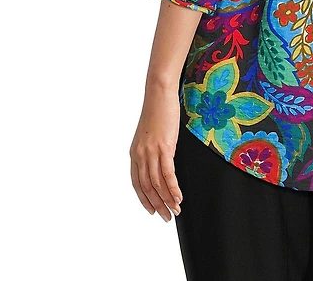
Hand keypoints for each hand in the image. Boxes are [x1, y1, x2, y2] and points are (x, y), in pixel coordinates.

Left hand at [129, 84, 182, 220]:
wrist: (159, 94)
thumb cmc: (157, 110)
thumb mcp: (150, 133)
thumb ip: (151, 148)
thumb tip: (160, 159)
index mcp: (135, 153)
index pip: (136, 183)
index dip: (144, 199)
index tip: (152, 210)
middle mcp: (140, 155)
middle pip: (147, 187)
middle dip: (157, 204)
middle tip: (166, 217)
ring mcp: (151, 151)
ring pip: (157, 183)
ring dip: (167, 200)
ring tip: (175, 211)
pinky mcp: (164, 147)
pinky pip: (168, 173)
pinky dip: (173, 188)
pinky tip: (178, 197)